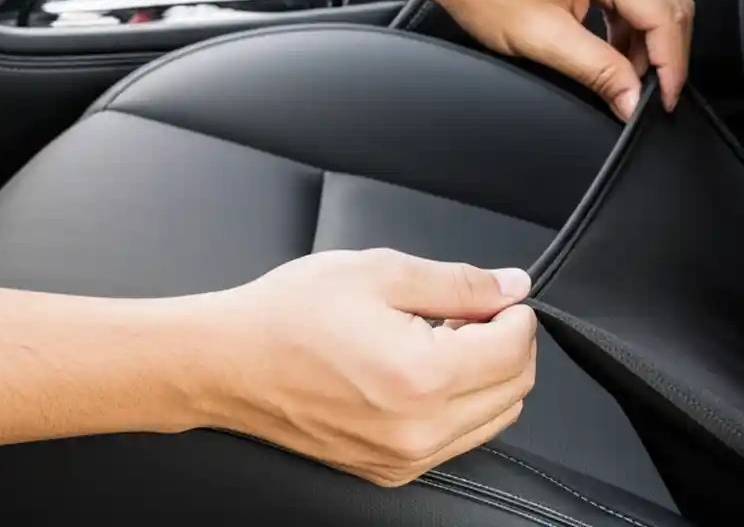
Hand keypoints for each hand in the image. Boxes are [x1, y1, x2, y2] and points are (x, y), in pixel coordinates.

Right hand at [190, 249, 536, 486]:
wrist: (227, 362)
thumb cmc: (289, 315)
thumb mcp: (380, 272)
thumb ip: (459, 283)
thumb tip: (511, 285)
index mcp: (422, 377)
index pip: (515, 349)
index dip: (515, 313)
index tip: (499, 296)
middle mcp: (419, 430)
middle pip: (514, 388)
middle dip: (508, 344)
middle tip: (472, 313)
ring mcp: (404, 457)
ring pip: (493, 418)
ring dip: (487, 375)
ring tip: (443, 339)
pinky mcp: (390, 470)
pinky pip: (457, 440)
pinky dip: (459, 404)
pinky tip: (423, 369)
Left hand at [409, 0, 693, 120]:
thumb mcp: (542, 39)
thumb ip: (598, 71)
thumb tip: (632, 100)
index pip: (665, 16)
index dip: (671, 65)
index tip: (663, 99)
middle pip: (670, 2)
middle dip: (665, 53)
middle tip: (649, 93)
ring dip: (647, 37)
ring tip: (624, 74)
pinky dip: (630, 19)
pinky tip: (612, 46)